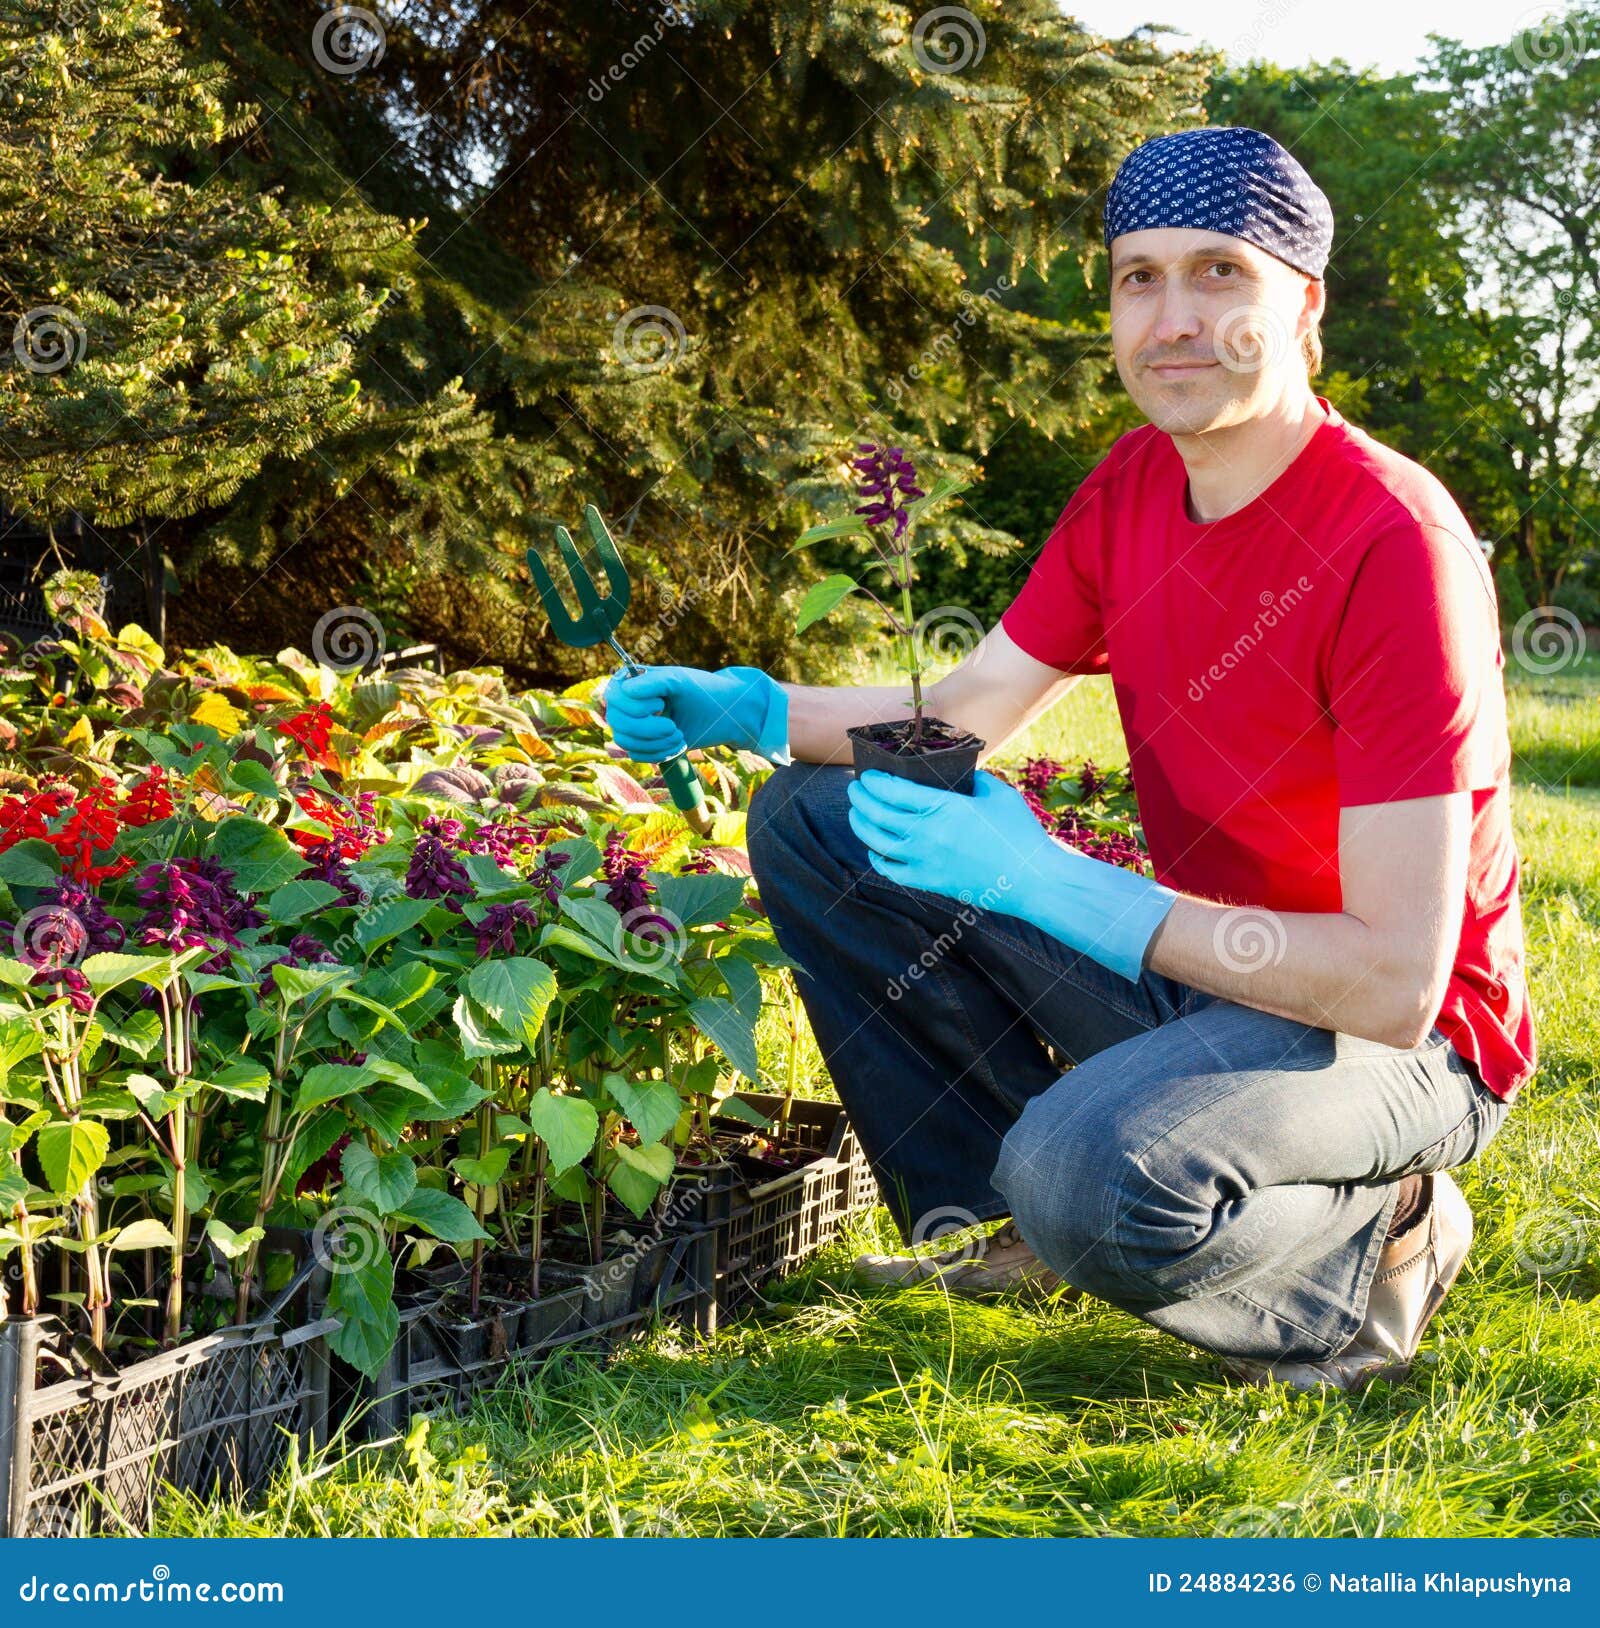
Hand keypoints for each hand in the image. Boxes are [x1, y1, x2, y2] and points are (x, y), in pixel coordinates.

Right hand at [601, 664, 789, 763]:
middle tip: (674, 726)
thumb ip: (653, 682)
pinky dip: (658, 753)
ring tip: (678, 735)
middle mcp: (629, 702)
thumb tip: (625, 690)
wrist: (725, 715)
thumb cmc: (704, 692)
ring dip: (655, 743)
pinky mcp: (646, 744)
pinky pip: (636, 755)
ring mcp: (636, 724)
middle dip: (647, 729)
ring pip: (624, 741)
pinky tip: (677, 745)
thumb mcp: (679, 681)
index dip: (636, 707)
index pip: (615, 697)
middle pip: (617, 722)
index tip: (661, 703)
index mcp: (634, 681)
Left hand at [845, 768, 1177, 983]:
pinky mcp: (929, 882)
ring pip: (876, 841)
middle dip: (860, 799)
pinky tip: (873, 847)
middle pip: (877, 814)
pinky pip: (890, 871)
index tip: (866, 774)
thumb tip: (961, 772)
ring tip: (856, 813)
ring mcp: (925, 860)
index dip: (873, 781)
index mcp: (942, 808)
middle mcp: (926, 834)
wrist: (1031, 879)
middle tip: (854, 789)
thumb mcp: (999, 794)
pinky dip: (876, 857)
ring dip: (860, 825)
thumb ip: (975, 779)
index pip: (892, 790)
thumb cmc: (1020, 834)